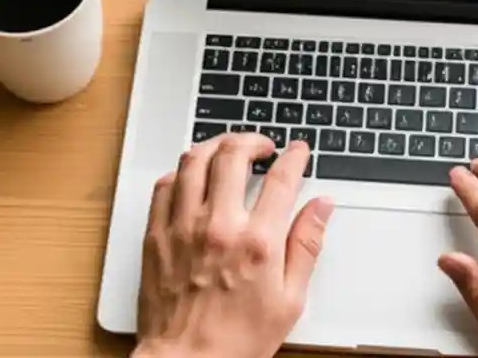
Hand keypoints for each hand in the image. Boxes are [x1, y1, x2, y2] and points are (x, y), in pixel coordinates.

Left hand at [134, 134, 333, 357]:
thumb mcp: (290, 299)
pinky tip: (193, 177)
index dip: (293, 156)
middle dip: (253, 139)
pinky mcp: (156, 236)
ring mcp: (183, 228)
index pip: (281, 178)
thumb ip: (307, 245)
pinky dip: (181, 172)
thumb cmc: (237, 340)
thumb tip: (321, 207)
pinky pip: (164, 186)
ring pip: (194, 160)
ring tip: (228, 151)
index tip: (297, 151)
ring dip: (215, 146)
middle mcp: (219, 226)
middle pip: (233, 154)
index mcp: (258, 242)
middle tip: (262, 146)